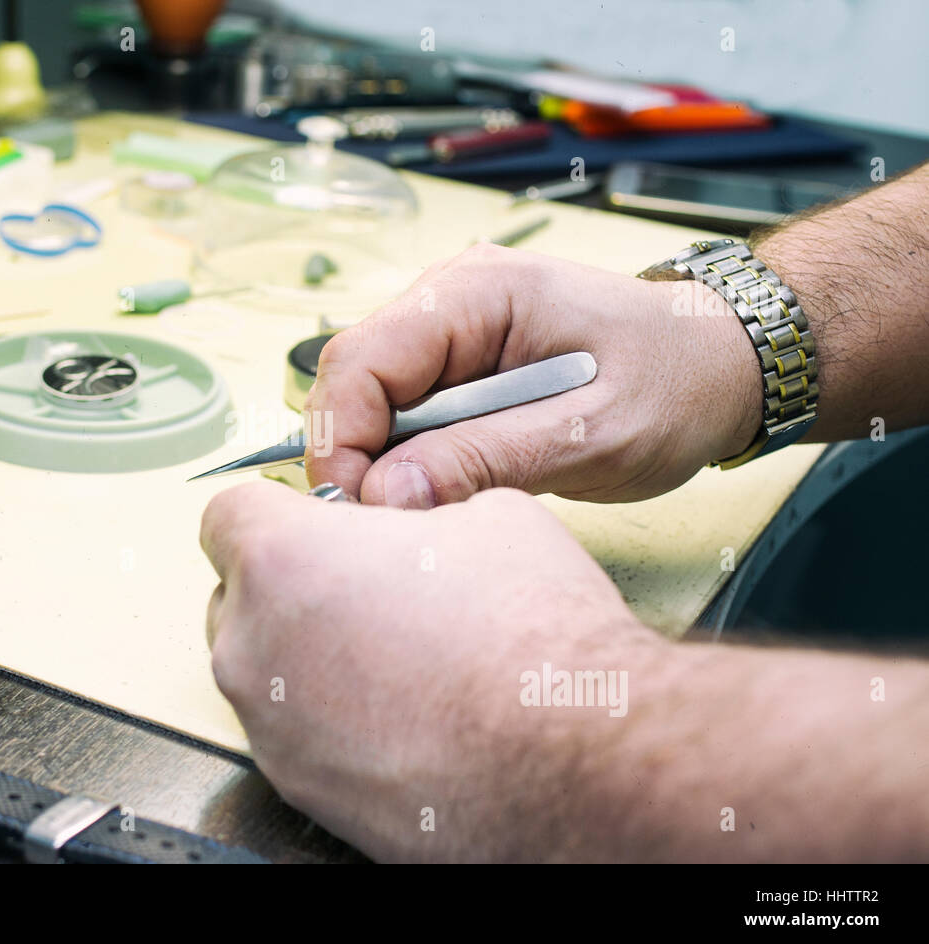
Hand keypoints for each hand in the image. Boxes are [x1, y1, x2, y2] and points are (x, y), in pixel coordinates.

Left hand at [200, 480, 659, 861]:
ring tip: (397, 660)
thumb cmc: (530, 640)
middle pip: (239, 595)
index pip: (228, 513)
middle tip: (367, 591)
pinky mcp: (298, 786)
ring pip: (265, 669)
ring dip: (311, 656)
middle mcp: (254, 644)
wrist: (573, 762)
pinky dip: (333, 722)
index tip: (311, 523)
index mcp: (283, 558)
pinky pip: (295, 733)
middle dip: (289, 586)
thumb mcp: (488, 516)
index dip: (278, 512)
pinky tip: (404, 717)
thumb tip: (414, 526)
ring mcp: (270, 726)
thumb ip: (416, 512)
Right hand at [305, 243, 762, 506]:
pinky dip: (410, 459)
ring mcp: (453, 329)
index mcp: (478, 292)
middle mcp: (451, 297)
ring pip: (373, 400)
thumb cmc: (678, 384)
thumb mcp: (591, 434)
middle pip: (354, 379)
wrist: (726, 366)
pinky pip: (407, 412)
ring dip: (383, 462)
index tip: (359, 508)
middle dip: (356, 457)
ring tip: (423, 513)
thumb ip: (486, 458)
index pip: (361, 359)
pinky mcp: (462, 364)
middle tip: (386, 526)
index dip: (343, 439)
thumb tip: (385, 493)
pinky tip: (441, 489)